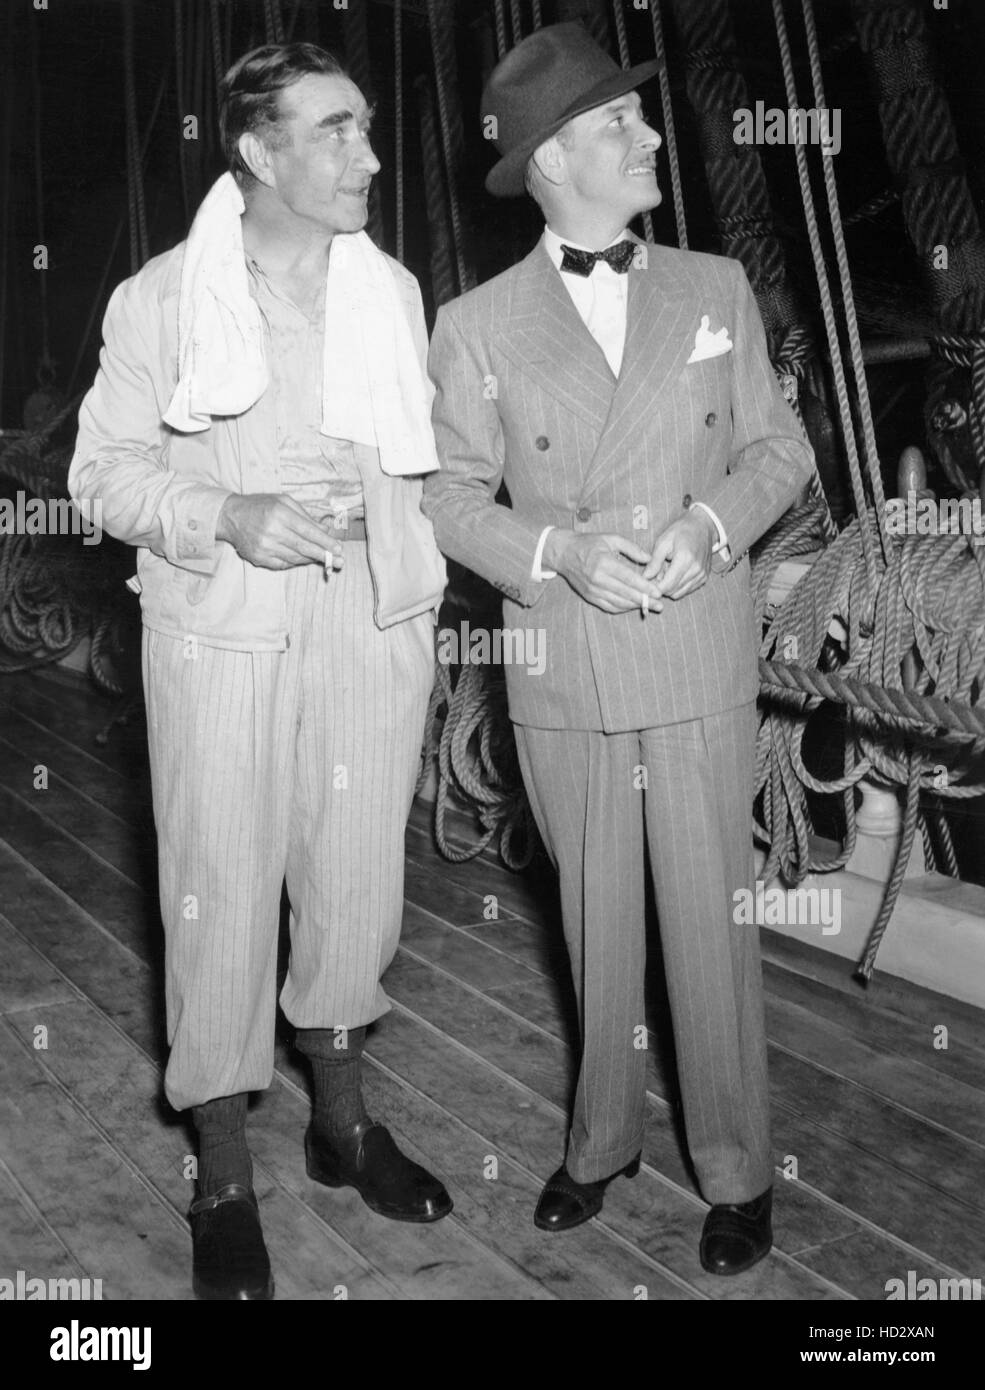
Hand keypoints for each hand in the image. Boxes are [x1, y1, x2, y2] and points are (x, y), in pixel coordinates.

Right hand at [216, 494, 344, 570]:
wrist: (230, 517)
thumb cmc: (261, 506)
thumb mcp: (283, 501)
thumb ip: (305, 516)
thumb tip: (325, 531)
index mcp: (279, 513)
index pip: (307, 531)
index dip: (325, 542)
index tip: (339, 549)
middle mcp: (271, 531)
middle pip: (304, 547)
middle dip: (324, 555)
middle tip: (341, 562)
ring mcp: (264, 546)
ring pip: (295, 557)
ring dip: (312, 559)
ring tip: (326, 559)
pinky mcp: (259, 558)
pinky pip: (283, 564)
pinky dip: (296, 562)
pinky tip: (305, 559)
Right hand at [550, 530, 663, 613]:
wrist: (563, 553)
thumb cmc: (589, 543)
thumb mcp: (610, 538)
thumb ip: (631, 548)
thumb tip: (649, 558)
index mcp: (604, 563)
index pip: (628, 578)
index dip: (644, 587)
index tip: (657, 593)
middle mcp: (598, 579)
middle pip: (625, 593)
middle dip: (644, 600)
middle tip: (660, 606)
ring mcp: (592, 590)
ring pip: (618, 603)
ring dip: (635, 606)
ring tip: (649, 607)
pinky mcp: (589, 597)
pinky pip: (608, 607)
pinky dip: (622, 608)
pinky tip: (632, 606)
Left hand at [643, 511, 714, 599]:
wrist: (703, 526)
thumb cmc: (681, 531)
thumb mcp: (663, 542)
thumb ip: (654, 561)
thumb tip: (645, 577)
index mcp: (685, 559)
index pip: (667, 585)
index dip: (654, 587)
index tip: (647, 580)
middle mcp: (696, 570)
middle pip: (672, 591)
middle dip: (661, 585)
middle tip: (657, 571)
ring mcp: (701, 575)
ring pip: (679, 593)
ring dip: (669, 586)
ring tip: (667, 570)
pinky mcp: (704, 578)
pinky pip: (687, 590)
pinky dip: (678, 585)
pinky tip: (675, 572)